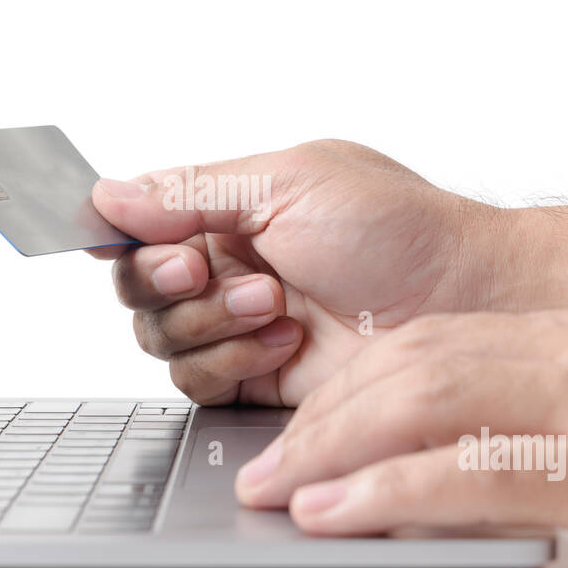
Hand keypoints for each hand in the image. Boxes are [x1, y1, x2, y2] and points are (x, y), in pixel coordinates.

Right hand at [90, 140, 512, 405]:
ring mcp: (238, 323)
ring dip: (208, 321)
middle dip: (165, 282)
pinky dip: (231, 362)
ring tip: (271, 303)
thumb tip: (108, 195)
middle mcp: (225, 265)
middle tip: (207, 269)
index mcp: (226, 209)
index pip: (138, 225)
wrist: (459, 297)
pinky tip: (283, 340)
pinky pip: (196, 383)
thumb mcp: (289, 184)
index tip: (153, 241)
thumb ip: (190, 192)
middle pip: (138, 287)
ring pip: (161, 338)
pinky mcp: (254, 377)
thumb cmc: (396, 228)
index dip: (128, 239)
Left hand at [235, 304, 567, 567]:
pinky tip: (336, 506)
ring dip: (333, 445)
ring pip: (425, 400)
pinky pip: (478, 469)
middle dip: (326, 414)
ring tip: (274, 484)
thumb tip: (518, 438)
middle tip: (267, 459)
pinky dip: (390, 486)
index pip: (442, 345)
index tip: (313, 422)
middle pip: (414, 364)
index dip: (360, 384)